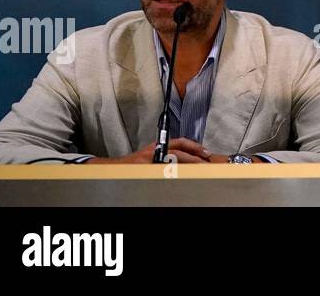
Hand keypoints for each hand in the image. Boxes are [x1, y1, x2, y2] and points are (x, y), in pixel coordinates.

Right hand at [82, 138, 213, 163]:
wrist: (113, 169)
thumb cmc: (133, 165)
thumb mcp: (150, 156)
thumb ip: (166, 156)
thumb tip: (187, 162)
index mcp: (158, 146)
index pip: (180, 142)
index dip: (195, 146)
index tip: (206, 152)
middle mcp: (155, 150)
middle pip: (179, 151)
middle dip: (194, 157)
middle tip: (206, 162)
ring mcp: (149, 160)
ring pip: (173, 161)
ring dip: (187, 166)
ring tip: (198, 170)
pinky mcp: (144, 168)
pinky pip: (163, 172)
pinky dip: (173, 173)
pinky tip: (180, 177)